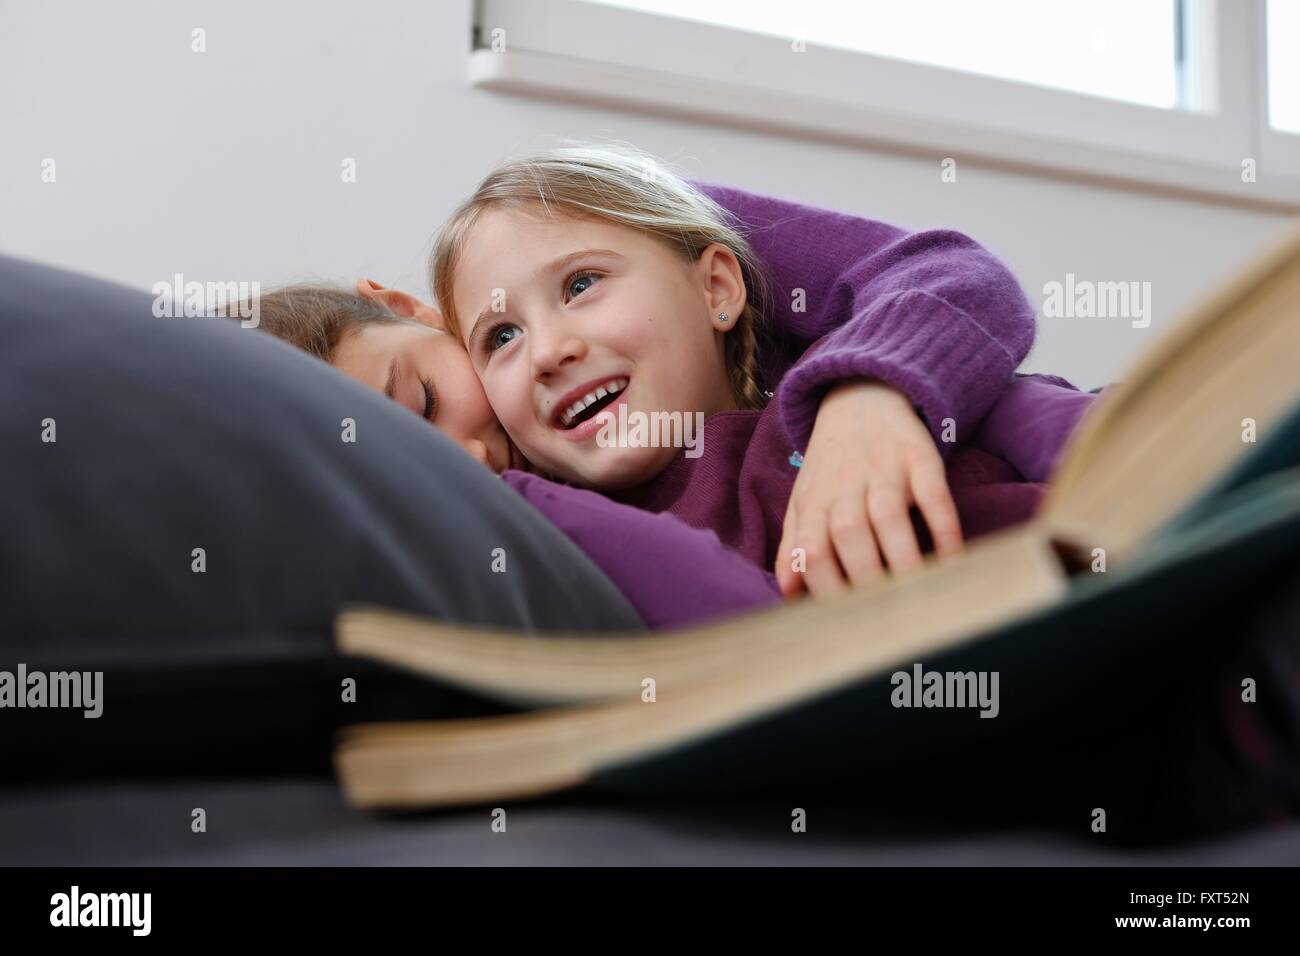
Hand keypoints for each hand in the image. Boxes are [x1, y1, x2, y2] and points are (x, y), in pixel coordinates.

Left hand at [774, 379, 963, 598]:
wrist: (861, 397)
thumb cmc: (831, 464)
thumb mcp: (804, 499)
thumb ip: (793, 545)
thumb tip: (786, 593)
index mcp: (814, 501)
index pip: (812, 549)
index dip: (826, 587)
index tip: (845, 621)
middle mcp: (846, 484)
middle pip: (848, 534)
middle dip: (864, 577)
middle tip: (885, 615)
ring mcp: (884, 469)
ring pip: (888, 516)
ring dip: (902, 558)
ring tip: (918, 597)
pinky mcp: (920, 456)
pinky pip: (933, 493)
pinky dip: (945, 527)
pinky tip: (953, 559)